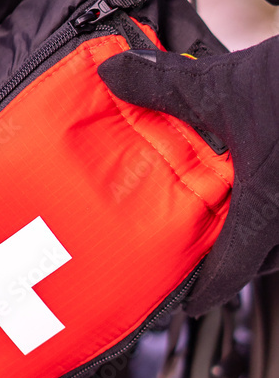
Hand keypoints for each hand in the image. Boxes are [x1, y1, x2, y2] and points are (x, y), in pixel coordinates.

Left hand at [98, 38, 278, 315]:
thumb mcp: (221, 84)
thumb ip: (162, 85)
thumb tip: (113, 73)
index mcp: (267, 207)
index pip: (232, 272)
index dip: (206, 291)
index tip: (189, 303)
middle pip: (267, 260)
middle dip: (239, 258)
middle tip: (210, 248)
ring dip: (269, 232)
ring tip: (247, 212)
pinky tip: (273, 176)